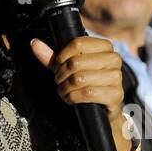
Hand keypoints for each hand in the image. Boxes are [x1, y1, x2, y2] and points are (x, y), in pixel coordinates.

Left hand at [29, 35, 130, 150]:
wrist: (102, 107)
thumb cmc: (86, 83)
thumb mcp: (68, 68)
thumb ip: (53, 56)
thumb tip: (34, 43)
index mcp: (105, 46)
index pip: (77, 43)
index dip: (61, 56)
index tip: (57, 66)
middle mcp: (114, 59)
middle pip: (76, 62)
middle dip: (61, 75)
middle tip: (59, 81)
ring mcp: (117, 77)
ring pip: (80, 79)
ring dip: (66, 88)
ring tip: (64, 91)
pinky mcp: (116, 94)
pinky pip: (88, 93)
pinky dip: (74, 97)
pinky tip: (71, 99)